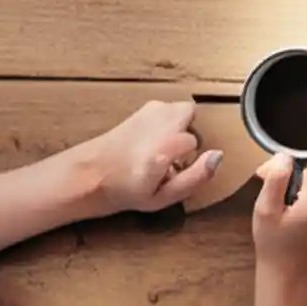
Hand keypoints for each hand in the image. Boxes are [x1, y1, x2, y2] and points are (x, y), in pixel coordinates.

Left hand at [76, 100, 222, 215]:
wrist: (88, 175)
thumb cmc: (126, 191)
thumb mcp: (164, 197)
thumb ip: (196, 177)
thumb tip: (218, 155)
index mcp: (167, 143)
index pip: (197, 144)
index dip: (190, 160)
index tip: (174, 172)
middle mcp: (161, 119)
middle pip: (193, 119)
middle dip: (188, 135)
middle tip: (172, 158)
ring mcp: (151, 110)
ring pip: (181, 112)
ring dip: (178, 128)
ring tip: (161, 149)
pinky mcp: (142, 108)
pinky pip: (167, 111)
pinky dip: (165, 123)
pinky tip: (150, 142)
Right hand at [252, 154, 306, 279]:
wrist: (287, 270)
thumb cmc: (272, 242)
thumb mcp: (265, 209)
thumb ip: (276, 179)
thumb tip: (285, 156)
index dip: (291, 163)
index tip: (275, 175)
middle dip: (298, 170)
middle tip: (277, 186)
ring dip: (304, 179)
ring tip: (285, 197)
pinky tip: (295, 203)